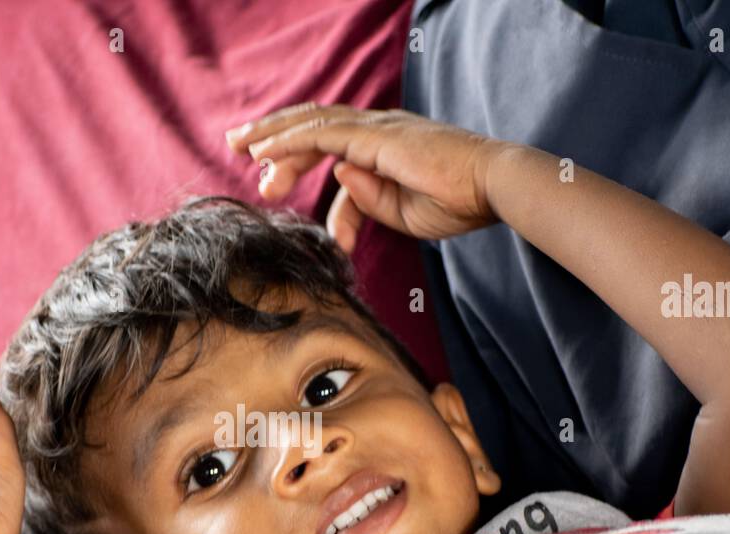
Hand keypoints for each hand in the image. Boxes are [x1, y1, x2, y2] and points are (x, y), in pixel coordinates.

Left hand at [225, 103, 513, 252]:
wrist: (493, 188)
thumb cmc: (460, 201)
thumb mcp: (403, 213)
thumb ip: (368, 200)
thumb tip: (340, 179)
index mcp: (383, 145)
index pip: (330, 145)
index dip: (296, 158)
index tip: (269, 181)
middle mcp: (375, 129)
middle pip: (313, 125)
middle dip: (272, 134)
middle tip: (237, 146)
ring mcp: (375, 129)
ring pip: (310, 124)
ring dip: (271, 135)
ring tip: (238, 146)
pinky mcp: (375, 137)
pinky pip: (321, 135)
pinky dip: (288, 143)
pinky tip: (262, 154)